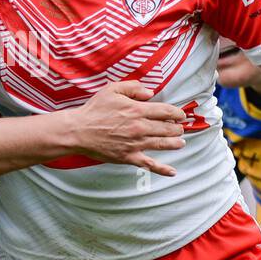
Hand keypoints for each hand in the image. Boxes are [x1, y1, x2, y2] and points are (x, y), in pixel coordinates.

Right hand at [67, 81, 187, 176]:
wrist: (79, 131)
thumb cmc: (94, 110)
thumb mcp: (112, 89)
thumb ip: (133, 87)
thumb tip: (150, 92)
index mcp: (137, 110)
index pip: (166, 111)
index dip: (177, 113)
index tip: (181, 115)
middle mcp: (140, 127)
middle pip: (167, 128)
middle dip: (177, 128)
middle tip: (180, 128)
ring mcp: (136, 143)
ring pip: (163, 144)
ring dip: (175, 143)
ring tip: (181, 143)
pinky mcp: (129, 157)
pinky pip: (149, 164)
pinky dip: (163, 169)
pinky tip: (172, 172)